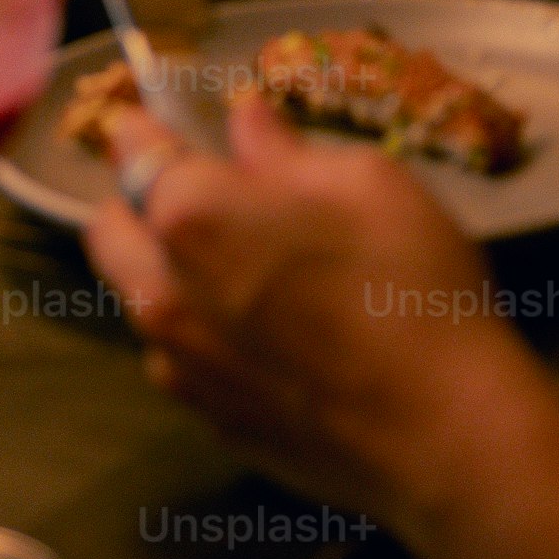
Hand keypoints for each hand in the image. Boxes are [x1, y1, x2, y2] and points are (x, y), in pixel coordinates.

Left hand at [77, 94, 558, 523]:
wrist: (448, 434)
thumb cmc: (410, 285)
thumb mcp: (367, 182)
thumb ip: (285, 150)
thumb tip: (243, 124)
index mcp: (188, 214)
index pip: (131, 148)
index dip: (147, 126)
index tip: (166, 123)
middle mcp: (160, 291)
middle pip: (111, 231)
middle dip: (139, 204)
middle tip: (202, 199)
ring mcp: (180, 367)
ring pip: (141, 302)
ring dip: (170, 277)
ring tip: (242, 276)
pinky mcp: (210, 422)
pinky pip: (182, 362)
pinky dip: (204, 339)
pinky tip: (268, 344)